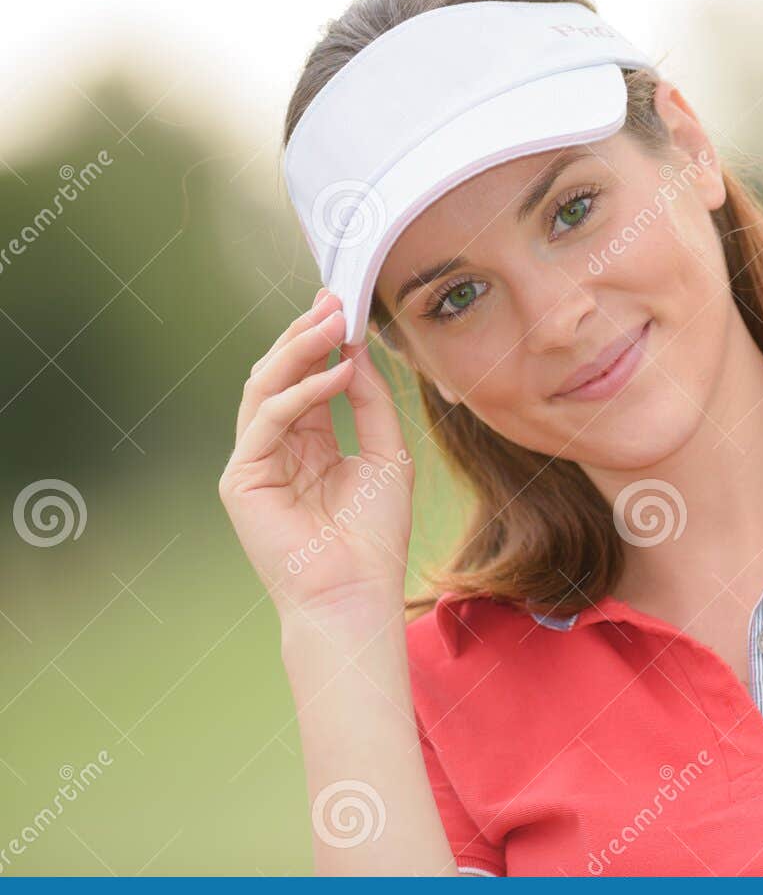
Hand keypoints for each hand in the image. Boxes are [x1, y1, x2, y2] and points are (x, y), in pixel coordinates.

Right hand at [218, 291, 414, 627]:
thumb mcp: (388, 454)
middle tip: (331, 301)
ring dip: (298, 350)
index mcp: (309, 444)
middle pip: (278, 375)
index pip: (306, 379)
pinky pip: (267, 419)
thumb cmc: (375, 536)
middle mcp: (277, 448)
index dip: (320, 341)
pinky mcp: (242, 479)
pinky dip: (301, 392)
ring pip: (264, 388)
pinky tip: (336, 374)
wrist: (357, 593)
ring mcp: (255, 462)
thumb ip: (371, 402)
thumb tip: (357, 350)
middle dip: (304, 334)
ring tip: (332, 323)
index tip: (342, 304)